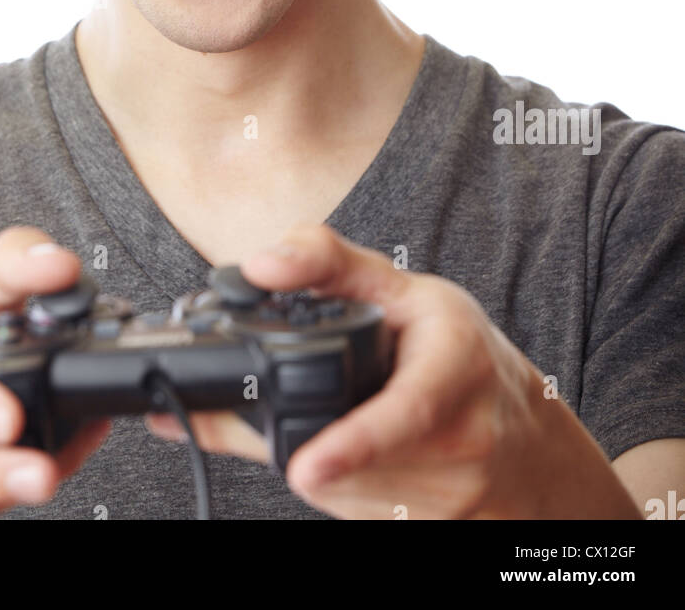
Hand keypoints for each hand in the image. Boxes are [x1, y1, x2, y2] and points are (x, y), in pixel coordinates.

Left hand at [146, 224, 640, 519]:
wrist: (528, 437)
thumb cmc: (459, 351)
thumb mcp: (402, 288)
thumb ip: (326, 262)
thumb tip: (260, 266)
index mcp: (457, 362)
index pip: (410, 409)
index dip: (356, 441)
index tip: (305, 467)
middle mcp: (465, 437)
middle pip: (352, 460)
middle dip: (304, 435)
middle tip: (287, 403)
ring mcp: (454, 493)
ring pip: (341, 493)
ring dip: (316, 461)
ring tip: (334, 417)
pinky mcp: (436, 526)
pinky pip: (355, 512)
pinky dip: (337, 483)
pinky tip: (350, 451)